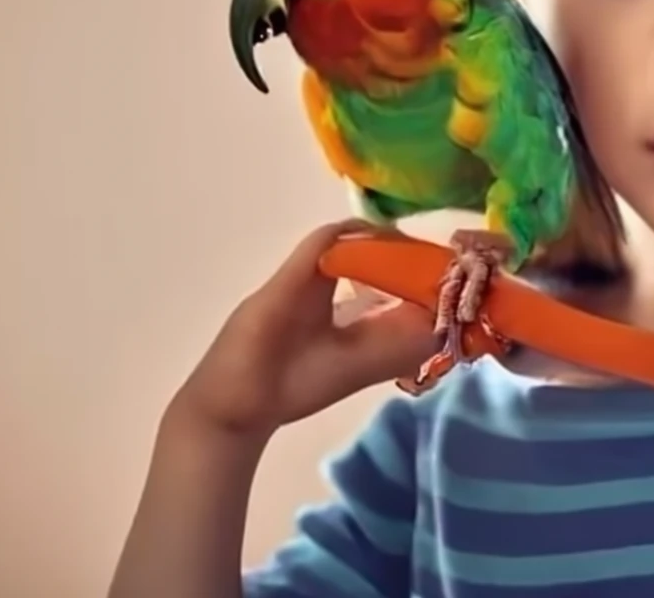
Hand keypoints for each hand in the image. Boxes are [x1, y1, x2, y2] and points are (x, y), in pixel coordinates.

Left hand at [166, 219, 437, 448]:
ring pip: (333, 271)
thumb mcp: (338, 371)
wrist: (218, 417)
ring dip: (368, 275)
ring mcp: (286, 298)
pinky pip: (326, 293)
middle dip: (380, 255)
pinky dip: (355, 296)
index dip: (375, 236)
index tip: (412, 251)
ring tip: (406, 294)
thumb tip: (435, 334)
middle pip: (339, 249)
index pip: (335, 236)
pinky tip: (377, 319)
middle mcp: (291, 280)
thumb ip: (388, 351)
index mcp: (296, 282)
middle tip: (419, 274)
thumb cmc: (273, 388)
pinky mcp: (286, 319)